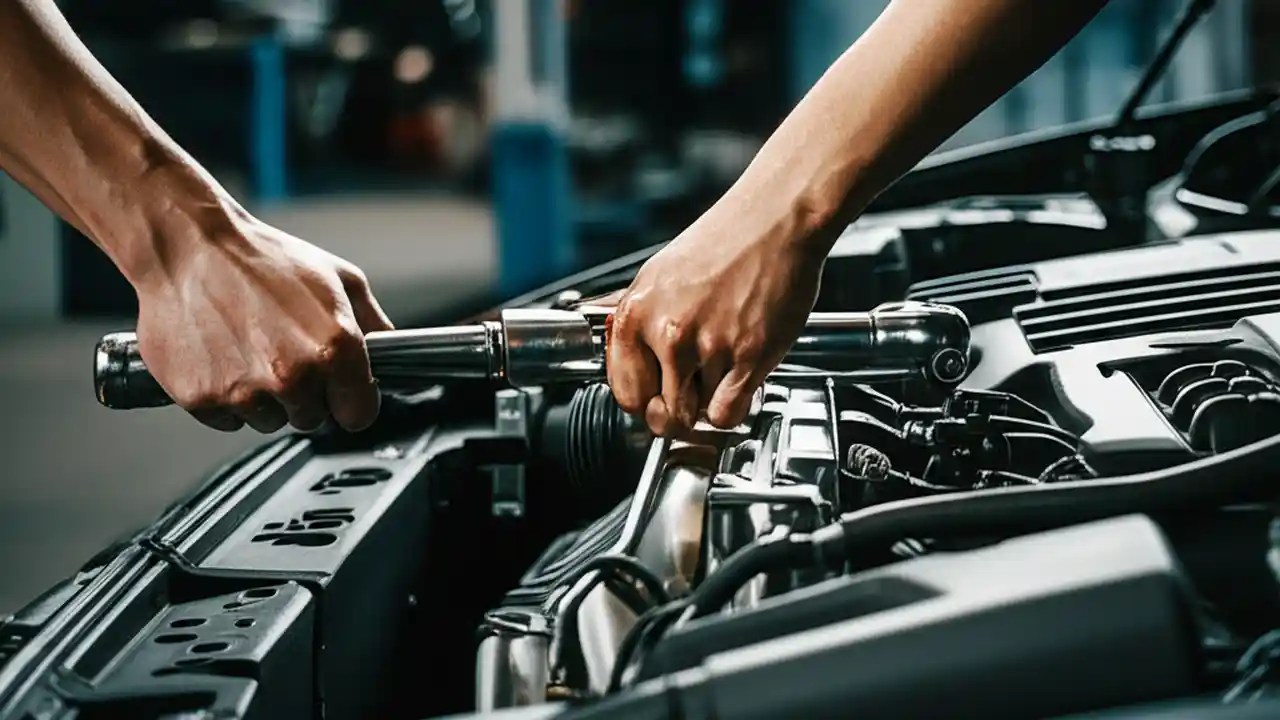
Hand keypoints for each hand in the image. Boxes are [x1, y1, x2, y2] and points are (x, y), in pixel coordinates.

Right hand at [132, 206, 392, 433]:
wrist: (189, 245)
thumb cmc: (262, 258)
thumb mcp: (339, 278)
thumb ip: (373, 322)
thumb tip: (393, 352)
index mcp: (334, 349)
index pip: (359, 415)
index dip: (351, 401)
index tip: (341, 392)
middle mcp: (292, 376)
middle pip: (312, 419)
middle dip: (304, 393)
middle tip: (282, 351)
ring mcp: (246, 392)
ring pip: (269, 421)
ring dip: (263, 397)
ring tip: (249, 348)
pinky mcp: (203, 399)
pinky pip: (227, 420)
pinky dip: (224, 397)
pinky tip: (222, 357)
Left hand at [606, 196, 827, 436]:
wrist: (776, 219)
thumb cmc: (726, 241)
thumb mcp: (660, 275)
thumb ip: (640, 323)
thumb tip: (624, 362)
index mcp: (637, 313)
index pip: (626, 392)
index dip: (645, 402)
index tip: (657, 400)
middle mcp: (668, 332)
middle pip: (660, 413)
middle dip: (676, 412)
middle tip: (691, 394)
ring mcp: (708, 346)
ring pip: (699, 414)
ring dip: (711, 400)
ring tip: (722, 365)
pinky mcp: (748, 355)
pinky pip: (728, 414)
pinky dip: (733, 409)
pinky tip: (737, 384)